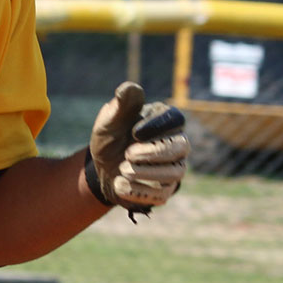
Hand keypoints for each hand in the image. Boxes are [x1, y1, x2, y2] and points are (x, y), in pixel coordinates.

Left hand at [86, 82, 189, 216]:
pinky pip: (162, 195)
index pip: (175, 119)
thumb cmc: (110, 138)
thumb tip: (128, 88)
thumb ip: (121, 105)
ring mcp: (174, 168)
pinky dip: (138, 191)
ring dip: (146, 172)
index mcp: (165, 120)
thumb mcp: (109, 120)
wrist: (101, 168)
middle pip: (181, 146)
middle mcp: (177, 144)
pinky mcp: (166, 191)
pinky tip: (119, 184)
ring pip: (175, 173)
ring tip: (122, 169)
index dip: (157, 126)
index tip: (134, 132)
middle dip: (154, 152)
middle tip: (128, 154)